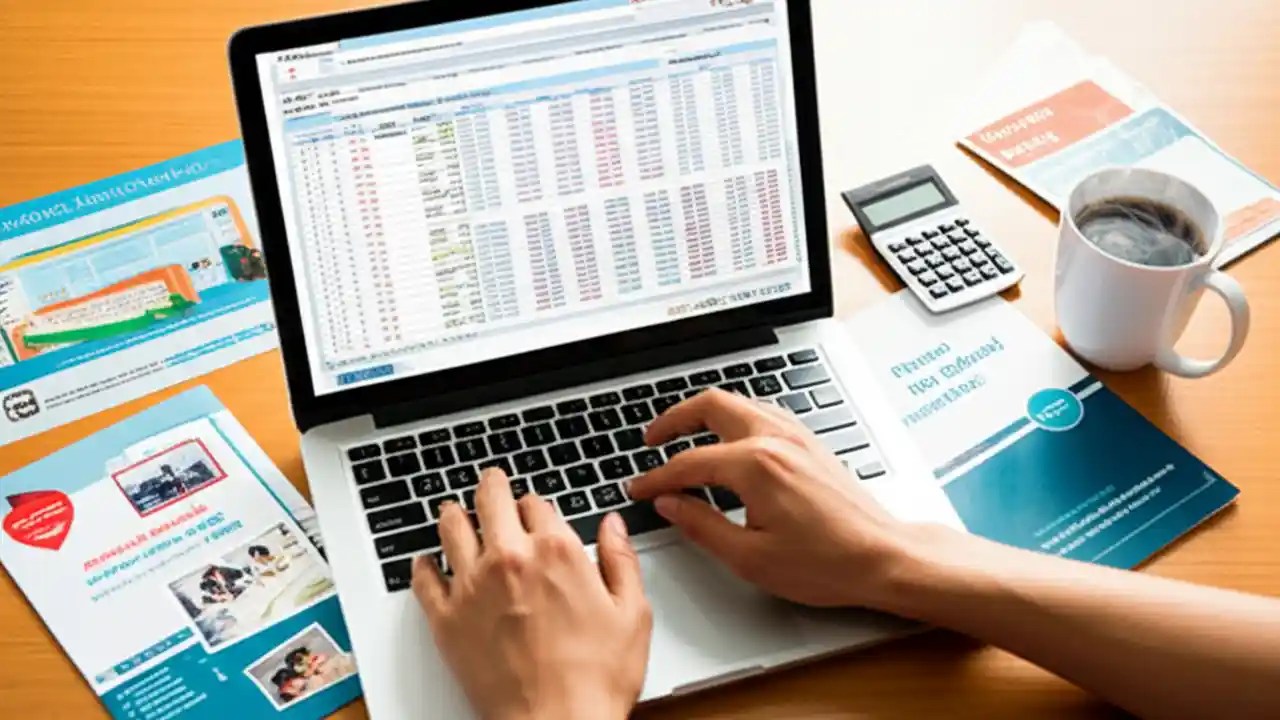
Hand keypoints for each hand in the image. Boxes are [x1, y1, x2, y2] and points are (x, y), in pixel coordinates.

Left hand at [412, 470, 651, 719]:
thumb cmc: (595, 679)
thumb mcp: (633, 613)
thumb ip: (621, 559)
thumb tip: (613, 525)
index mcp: (557, 551)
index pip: (536, 503)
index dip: (535, 505)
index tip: (534, 511)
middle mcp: (510, 559)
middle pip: (490, 501)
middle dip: (491, 488)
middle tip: (489, 484)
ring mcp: (472, 587)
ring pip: (451, 528)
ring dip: (452, 514)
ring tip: (451, 511)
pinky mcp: (447, 620)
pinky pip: (423, 579)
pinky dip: (422, 565)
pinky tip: (425, 562)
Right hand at [628, 389, 926, 610]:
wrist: (883, 558)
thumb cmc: (828, 563)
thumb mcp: (750, 557)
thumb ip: (701, 526)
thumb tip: (670, 506)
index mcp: (756, 465)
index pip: (688, 462)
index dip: (656, 477)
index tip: (639, 488)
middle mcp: (776, 439)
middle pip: (710, 405)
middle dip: (673, 419)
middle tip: (650, 440)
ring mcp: (796, 436)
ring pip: (738, 402)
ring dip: (703, 413)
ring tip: (682, 435)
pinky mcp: (810, 443)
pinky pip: (761, 412)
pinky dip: (733, 418)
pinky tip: (727, 440)